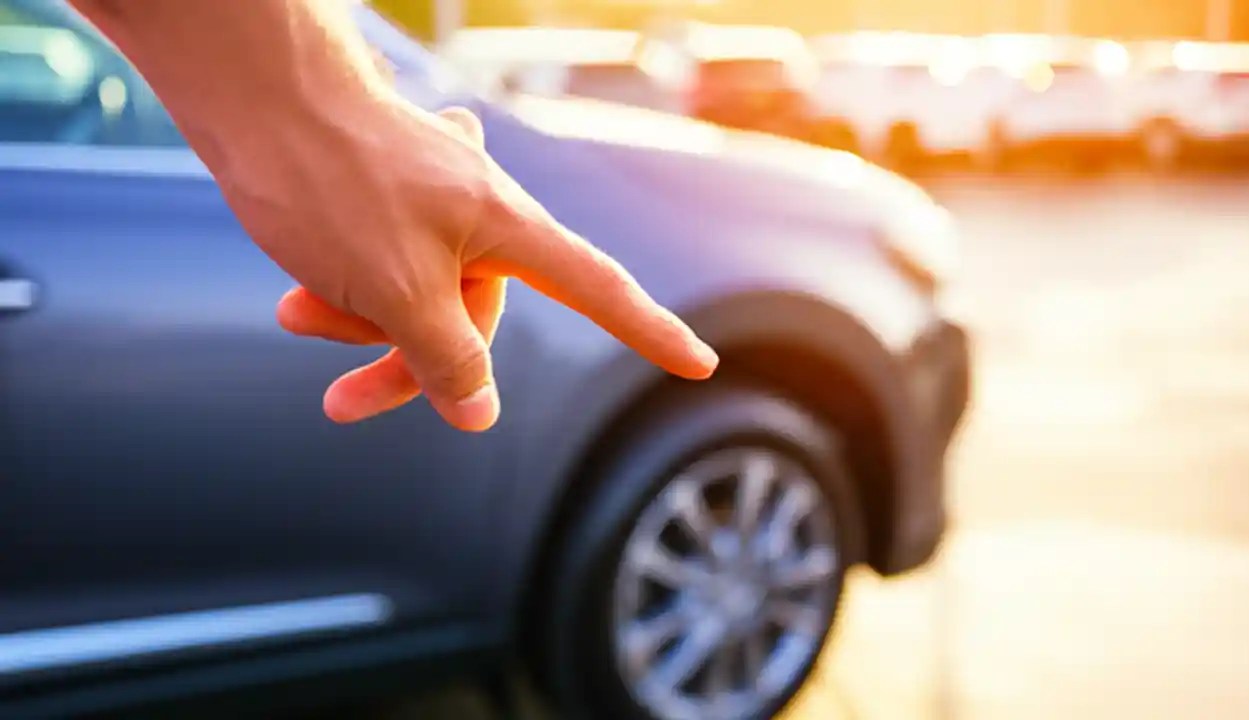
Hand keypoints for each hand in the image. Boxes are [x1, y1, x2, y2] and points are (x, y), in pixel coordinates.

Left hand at [225, 99, 716, 430]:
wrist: (257, 99)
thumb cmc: (330, 183)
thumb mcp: (394, 290)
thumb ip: (446, 359)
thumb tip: (480, 415)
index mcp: (507, 227)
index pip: (599, 290)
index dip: (650, 332)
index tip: (698, 364)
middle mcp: (484, 215)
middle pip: (477, 319)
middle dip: (408, 361)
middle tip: (341, 402)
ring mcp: (439, 204)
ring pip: (424, 297)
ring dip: (362, 324)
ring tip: (296, 312)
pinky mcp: (396, 200)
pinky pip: (393, 266)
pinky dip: (352, 289)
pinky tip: (305, 283)